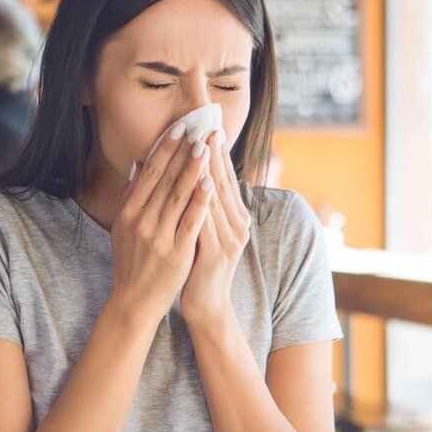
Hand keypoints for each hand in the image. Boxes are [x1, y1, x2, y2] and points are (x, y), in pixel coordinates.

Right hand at [108, 123, 213, 329]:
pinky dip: (200, 200)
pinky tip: (210, 183)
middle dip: (182, 152)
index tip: (178, 129)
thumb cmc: (131, 261)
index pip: (149, 174)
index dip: (164, 150)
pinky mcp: (177, 252)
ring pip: (179, 196)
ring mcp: (159, 237)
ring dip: (193, 169)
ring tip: (205, 147)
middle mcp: (142, 222)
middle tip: (197, 128)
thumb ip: (130, 196)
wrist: (135, 301)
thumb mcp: (123, 227)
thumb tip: (137, 164)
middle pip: (165, 180)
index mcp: (128, 213)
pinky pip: (191, 221)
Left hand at [180, 130, 250, 328]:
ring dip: (207, 170)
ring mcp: (230, 239)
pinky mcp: (218, 252)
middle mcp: (238, 225)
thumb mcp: (204, 232)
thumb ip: (202, 206)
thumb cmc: (201, 266)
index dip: (218, 153)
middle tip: (207, 126)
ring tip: (199, 145)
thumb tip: (195, 176)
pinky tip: (193, 183)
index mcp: (235, 218)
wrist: (207, 305)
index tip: (210, 127)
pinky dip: (200, 200)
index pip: (226, 178)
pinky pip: (206, 220)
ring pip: (216, 197)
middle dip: (214, 153)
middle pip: (223, 182)